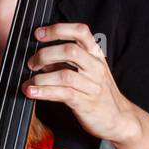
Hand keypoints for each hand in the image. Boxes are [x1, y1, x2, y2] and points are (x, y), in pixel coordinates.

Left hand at [23, 22, 141, 143]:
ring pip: (64, 74)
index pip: (80, 32)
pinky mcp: (86, 103)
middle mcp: (95, 67)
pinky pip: (62, 94)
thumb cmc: (100, 94)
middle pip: (70, 50)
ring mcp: (92, 85)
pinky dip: (44, 92)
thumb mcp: (89, 72)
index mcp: (96, 55)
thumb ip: (67, 63)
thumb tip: (40, 60)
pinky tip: (32, 92)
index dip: (58, 29)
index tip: (39, 34)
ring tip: (28, 82)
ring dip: (41, 77)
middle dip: (45, 54)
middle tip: (31, 64)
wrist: (119, 119)